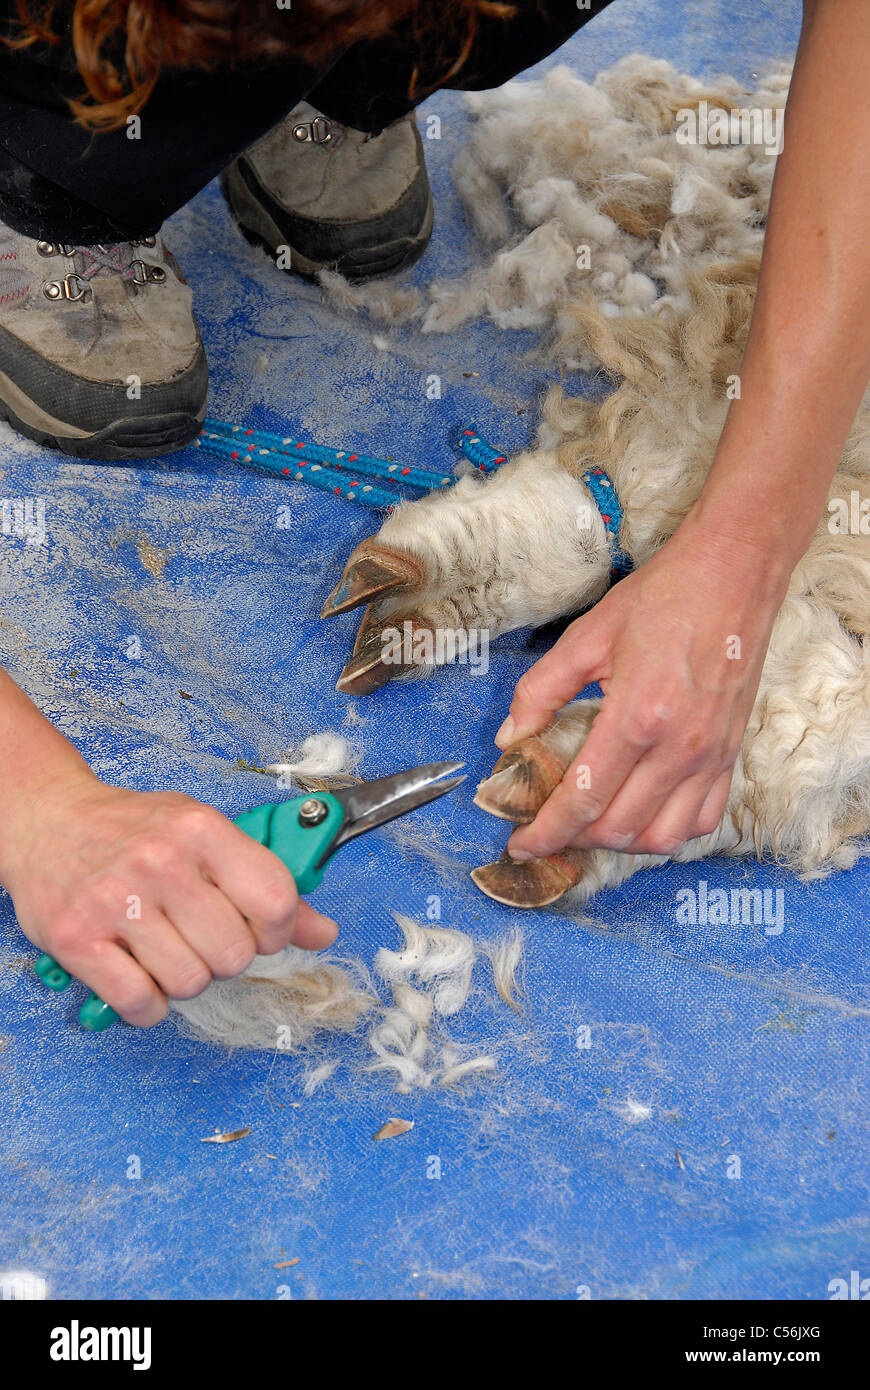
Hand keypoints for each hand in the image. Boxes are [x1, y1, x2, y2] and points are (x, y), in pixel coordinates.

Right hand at [4, 772, 337, 1026]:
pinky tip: (139, 973)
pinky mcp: (76, 938)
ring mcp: (115, 900)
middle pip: (235, 954)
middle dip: (226, 958)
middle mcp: (160, 861)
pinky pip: (140, 1002)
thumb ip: (266, 885)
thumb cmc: (136, 832)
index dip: (277, 931)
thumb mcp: (206, 837)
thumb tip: (324, 933)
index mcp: (202, 830)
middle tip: (200, 937)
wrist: (47, 821)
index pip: (275, 900)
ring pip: (190, 983)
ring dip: (184, 980)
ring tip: (164, 948)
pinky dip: (147, 1004)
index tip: (258, 930)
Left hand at [497, 519, 787, 860]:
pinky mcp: (731, 755)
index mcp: (638, 716)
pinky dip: (666, 832)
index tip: (521, 844)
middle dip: (574, 839)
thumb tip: (511, 739)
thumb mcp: (587, 636)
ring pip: (662, 838)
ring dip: (620, 844)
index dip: (546, 832)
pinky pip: (702, 820)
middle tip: (547, 829)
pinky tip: (640, 814)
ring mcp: (711, 756)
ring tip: (590, 826)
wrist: (736, 572)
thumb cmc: (664, 597)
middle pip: (619, 827)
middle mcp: (680, 747)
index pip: (584, 798)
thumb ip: (540, 691)